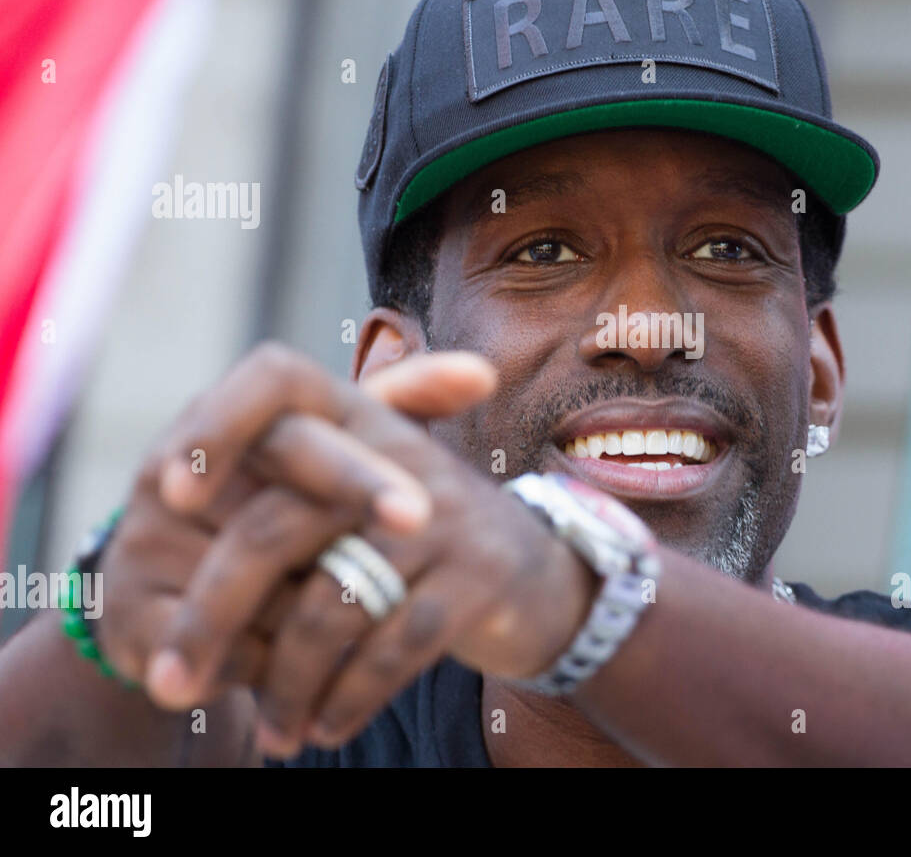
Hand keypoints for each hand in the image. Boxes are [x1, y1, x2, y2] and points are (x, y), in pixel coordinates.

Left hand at [137, 343, 598, 755]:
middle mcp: (401, 458)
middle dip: (211, 619)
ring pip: (328, 609)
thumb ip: (288, 481)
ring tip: (272, 732)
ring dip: (285, 686)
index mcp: (361, 422)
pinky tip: (324, 727)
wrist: (541, 581)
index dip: (217, 426)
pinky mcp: (481, 580)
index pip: (278, 380)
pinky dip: (347, 699)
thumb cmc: (422, 544)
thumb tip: (168, 483)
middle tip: (170, 685)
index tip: (168, 494)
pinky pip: (389, 650)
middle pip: (276, 529)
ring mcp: (445, 518)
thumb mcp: (366, 497)